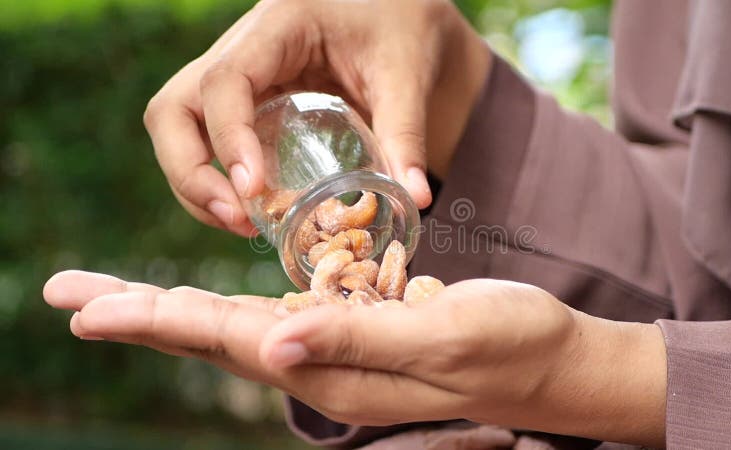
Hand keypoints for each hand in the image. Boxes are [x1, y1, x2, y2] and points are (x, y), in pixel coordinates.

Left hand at [43, 272, 664, 446]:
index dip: (156, 322)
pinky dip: (224, 308)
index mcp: (334, 374)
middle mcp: (322, 370)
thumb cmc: (506, 343)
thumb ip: (357, 340)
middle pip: (212, 339)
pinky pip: (272, 319)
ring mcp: (335, 353)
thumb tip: (270, 343)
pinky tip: (201, 306)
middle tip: (67, 296)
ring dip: (170, 310)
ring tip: (113, 298)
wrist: (547, 360)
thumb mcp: (440, 339)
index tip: (86, 311)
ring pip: (234, 329)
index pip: (228, 344)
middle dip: (138, 315)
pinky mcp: (352, 332)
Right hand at [143, 0, 491, 235]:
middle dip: (190, 170)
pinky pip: (204, 138)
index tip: (253, 188)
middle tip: (238, 217)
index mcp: (279, 26)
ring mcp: (237, 75)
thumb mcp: (407, 75)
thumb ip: (407, 134)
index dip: (228, 137)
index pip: (225, 80)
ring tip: (243, 224)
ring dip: (195, 182)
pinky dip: (214, 179)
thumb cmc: (402, 24)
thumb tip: (416, 199)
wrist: (398, 9)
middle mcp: (242, 48)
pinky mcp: (246, 100)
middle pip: (173, 108)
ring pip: (177, 127)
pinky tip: (251, 210)